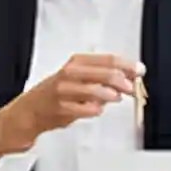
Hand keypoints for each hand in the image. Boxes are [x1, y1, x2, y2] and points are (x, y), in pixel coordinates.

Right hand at [0, 53, 142, 151]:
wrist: (31, 110)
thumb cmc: (57, 92)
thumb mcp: (79, 77)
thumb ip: (102, 76)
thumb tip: (129, 76)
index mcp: (77, 61)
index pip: (109, 59)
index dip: (128, 66)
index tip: (139, 71)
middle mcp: (71, 73)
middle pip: (107, 74)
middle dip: (124, 82)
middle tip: (132, 88)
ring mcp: (65, 90)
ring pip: (98, 90)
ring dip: (112, 95)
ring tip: (116, 98)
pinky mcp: (62, 108)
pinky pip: (88, 109)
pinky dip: (97, 109)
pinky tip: (97, 109)